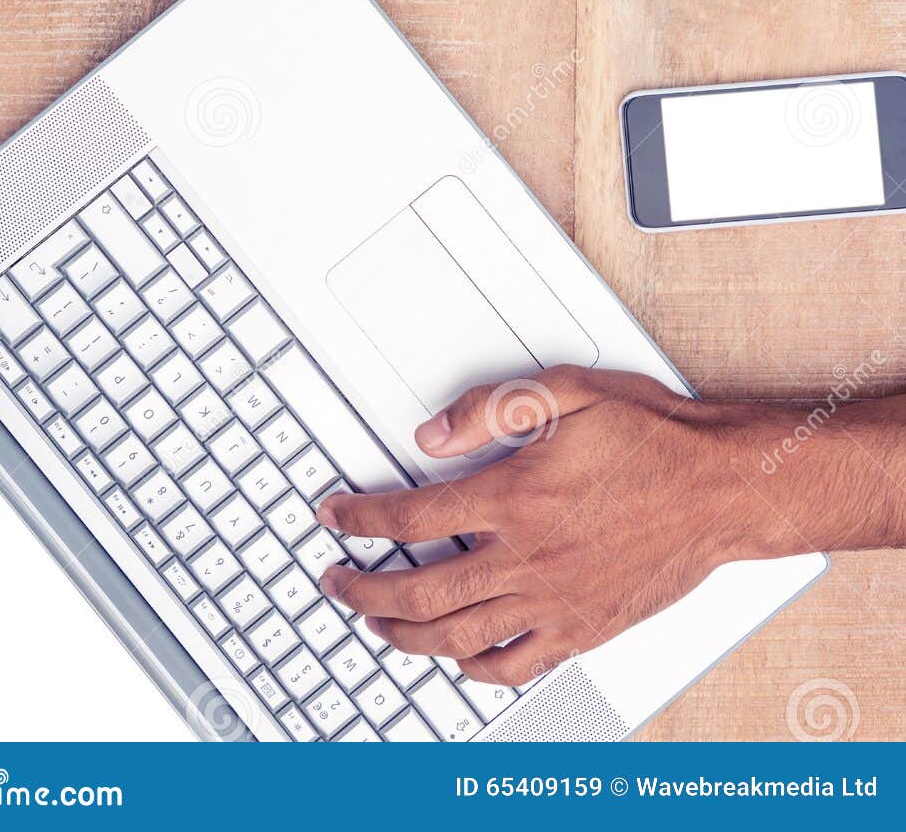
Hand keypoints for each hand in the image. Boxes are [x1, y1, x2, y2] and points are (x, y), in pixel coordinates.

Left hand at [315, 366, 783, 685]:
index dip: (361, 518)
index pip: (411, 517)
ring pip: (456, 634)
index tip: (336, 515)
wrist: (722, 487)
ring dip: (402, 632)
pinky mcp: (582, 629)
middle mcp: (528, 558)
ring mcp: (554, 602)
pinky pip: (514, 663)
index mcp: (516, 497)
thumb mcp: (568, 392)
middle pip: (419, 589)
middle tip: (336, 581)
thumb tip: (432, 432)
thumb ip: (492, 409)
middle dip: (363, 588)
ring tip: (375, 622)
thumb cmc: (654, 438)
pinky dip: (473, 666)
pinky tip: (456, 656)